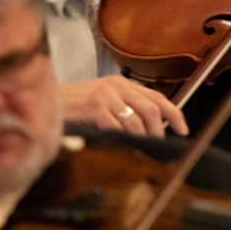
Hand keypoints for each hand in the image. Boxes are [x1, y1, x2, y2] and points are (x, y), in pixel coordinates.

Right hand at [60, 76, 188, 137]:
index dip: (174, 114)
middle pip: (151, 108)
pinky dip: (124, 137)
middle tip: (159, 143)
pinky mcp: (93, 108)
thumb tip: (154, 127)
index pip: (158, 97)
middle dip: (159, 130)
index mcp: (122, 83)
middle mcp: (116, 86)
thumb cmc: (76, 105)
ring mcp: (104, 96)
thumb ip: (127, 107)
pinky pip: (116, 126)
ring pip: (136, 119)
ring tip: (141, 146)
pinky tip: (124, 143)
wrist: (47, 101)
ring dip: (143, 136)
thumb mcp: (105, 99)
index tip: (183, 130)